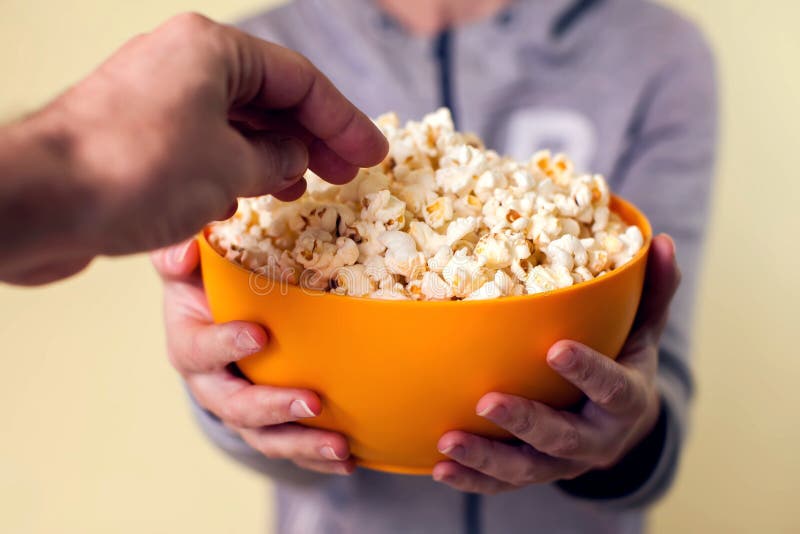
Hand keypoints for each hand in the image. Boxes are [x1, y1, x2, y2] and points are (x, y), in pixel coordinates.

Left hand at [1, 13, 386, 284]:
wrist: (38, 203)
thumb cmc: (135, 172)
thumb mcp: (230, 167)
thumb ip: (275, 158)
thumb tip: (290, 157)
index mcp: (213, 50)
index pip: (301, 81)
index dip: (344, 121)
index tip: (373, 155)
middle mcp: (183, 64)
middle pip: (270, 98)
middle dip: (312, 139)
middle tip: (347, 174)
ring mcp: (157, 99)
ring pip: (236, 124)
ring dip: (272, 158)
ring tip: (299, 190)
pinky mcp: (136, 135)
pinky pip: (202, 146)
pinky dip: (231, 171)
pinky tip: (241, 203)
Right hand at [152, 239, 354, 474]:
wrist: (210, 321)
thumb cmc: (205, 285)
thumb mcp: (188, 265)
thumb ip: (179, 254)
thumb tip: (181, 253)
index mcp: (189, 344)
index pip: (199, 350)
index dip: (225, 345)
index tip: (259, 334)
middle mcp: (211, 386)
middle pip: (235, 407)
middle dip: (273, 408)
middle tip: (312, 401)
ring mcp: (239, 412)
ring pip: (266, 437)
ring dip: (303, 444)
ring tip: (341, 447)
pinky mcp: (266, 425)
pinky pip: (289, 447)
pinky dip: (317, 456)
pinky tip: (350, 459)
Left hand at [433, 234, 679, 493]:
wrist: (620, 427)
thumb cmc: (625, 364)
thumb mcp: (645, 332)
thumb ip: (653, 292)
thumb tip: (662, 241)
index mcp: (625, 400)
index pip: (612, 388)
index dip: (587, 371)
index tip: (556, 349)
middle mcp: (595, 439)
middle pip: (562, 437)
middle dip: (525, 422)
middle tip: (488, 400)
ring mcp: (563, 463)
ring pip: (526, 469)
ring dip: (486, 459)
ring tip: (448, 442)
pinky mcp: (535, 475)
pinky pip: (503, 484)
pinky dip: (472, 479)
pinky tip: (440, 468)